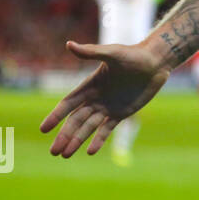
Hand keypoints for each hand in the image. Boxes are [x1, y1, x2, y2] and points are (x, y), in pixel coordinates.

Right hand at [40, 40, 171, 157]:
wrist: (155, 62)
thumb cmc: (133, 54)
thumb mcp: (112, 53)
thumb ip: (91, 52)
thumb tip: (69, 44)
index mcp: (89, 85)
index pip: (68, 104)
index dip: (56, 116)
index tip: (43, 129)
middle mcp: (95, 98)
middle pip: (76, 120)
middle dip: (64, 136)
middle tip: (53, 151)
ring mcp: (107, 107)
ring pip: (88, 128)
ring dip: (77, 141)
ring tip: (65, 155)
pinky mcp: (121, 113)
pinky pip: (107, 129)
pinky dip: (98, 140)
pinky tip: (90, 152)